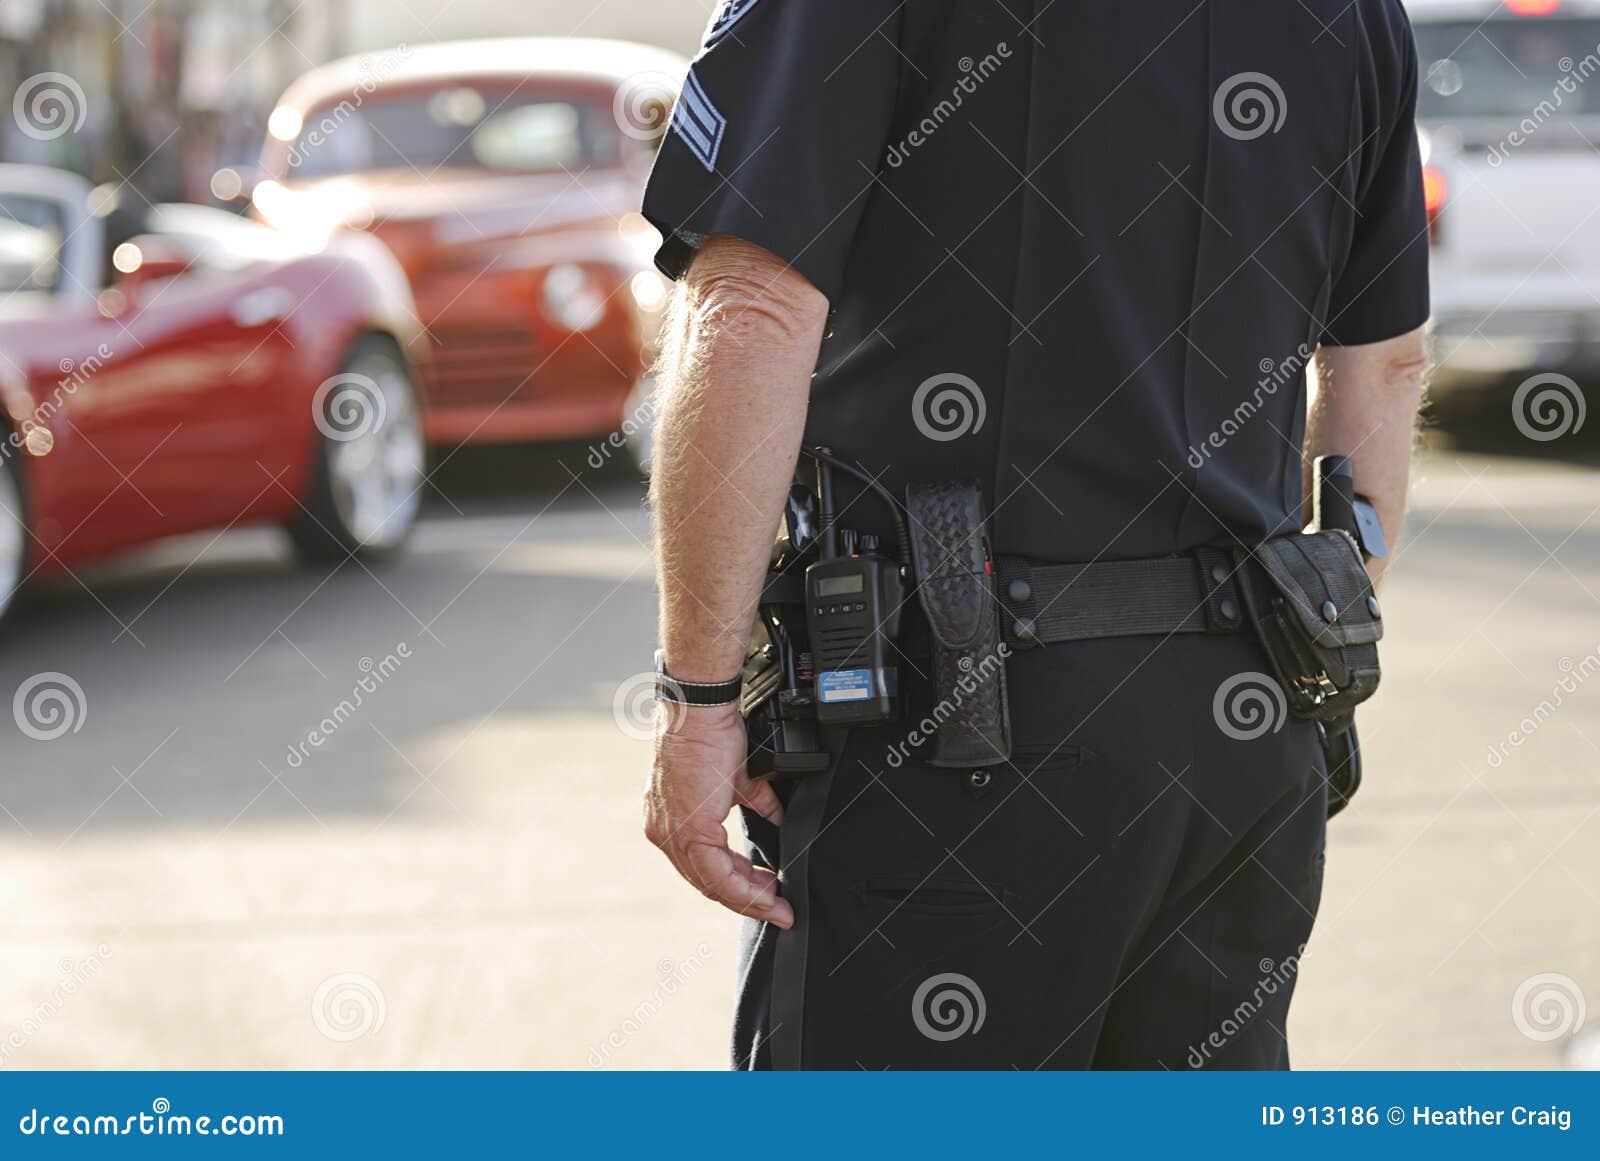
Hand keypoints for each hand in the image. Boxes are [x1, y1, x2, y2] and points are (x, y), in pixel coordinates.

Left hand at [643, 703, 792, 928]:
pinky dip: (743, 887)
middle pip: (708, 883)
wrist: (701, 715)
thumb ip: (758, 805)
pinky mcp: (687, 830)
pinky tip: (766, 890)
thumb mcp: (739, 779)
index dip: (738, 887)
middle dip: (747, 900)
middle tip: (779, 908)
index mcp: (671, 821)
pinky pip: (715, 873)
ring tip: (778, 903)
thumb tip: (778, 818)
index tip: (767, 895)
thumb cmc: (712, 736)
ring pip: (712, 884)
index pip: (704, 868)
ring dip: (749, 898)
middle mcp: (665, 832)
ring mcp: (672, 833)